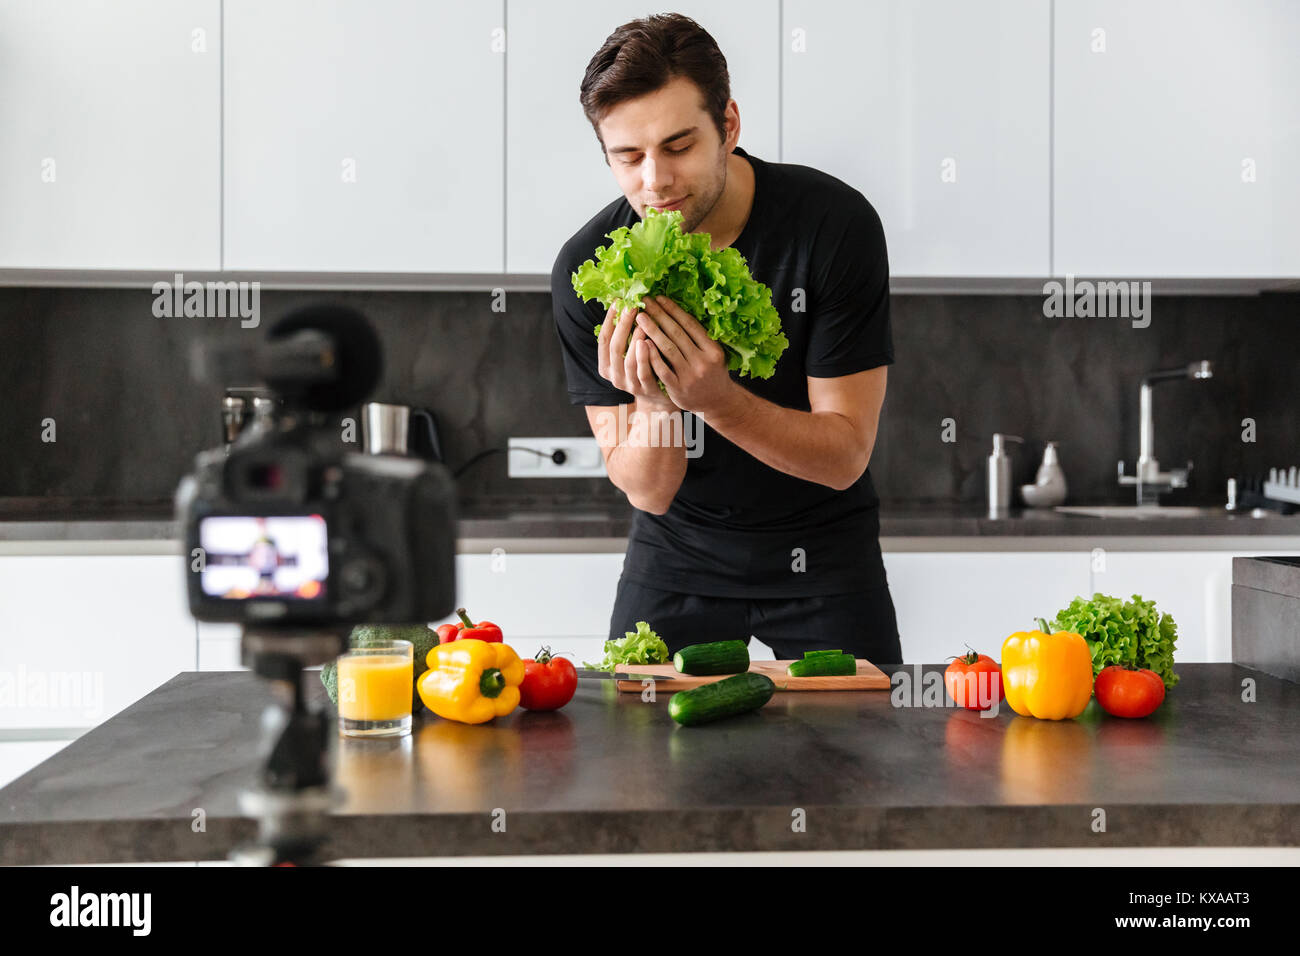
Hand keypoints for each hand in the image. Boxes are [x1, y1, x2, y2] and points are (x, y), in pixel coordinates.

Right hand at [596, 302, 679, 411]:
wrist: (659, 396)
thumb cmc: (645, 367)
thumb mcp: (630, 352)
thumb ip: (625, 335)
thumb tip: (624, 302)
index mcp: (606, 365)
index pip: (603, 339)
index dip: (609, 320)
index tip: (617, 302)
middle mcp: (614, 376)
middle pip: (615, 347)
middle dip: (623, 325)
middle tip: (632, 306)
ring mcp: (629, 385)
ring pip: (628, 360)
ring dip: (634, 339)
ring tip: (642, 322)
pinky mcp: (645, 390)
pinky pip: (644, 372)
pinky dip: (647, 356)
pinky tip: (652, 341)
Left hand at [633, 295, 738, 416]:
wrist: (718, 403)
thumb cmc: (712, 373)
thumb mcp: (714, 354)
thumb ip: (700, 337)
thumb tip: (677, 312)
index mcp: (713, 349)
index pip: (690, 324)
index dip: (673, 309)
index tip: (660, 297)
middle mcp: (703, 361)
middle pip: (677, 333)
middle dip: (659, 315)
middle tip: (645, 301)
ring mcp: (690, 376)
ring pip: (668, 349)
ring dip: (652, 330)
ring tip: (640, 317)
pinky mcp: (678, 388)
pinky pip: (663, 369)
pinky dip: (652, 355)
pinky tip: (642, 343)